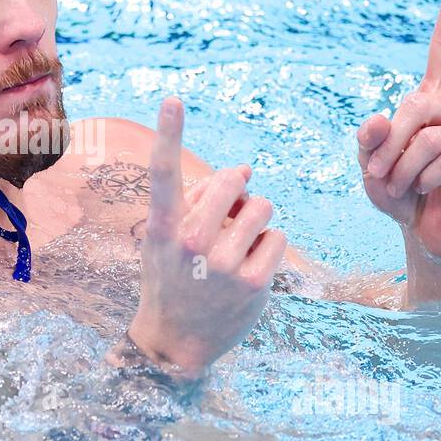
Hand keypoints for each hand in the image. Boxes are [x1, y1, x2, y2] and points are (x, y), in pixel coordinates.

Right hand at [124, 96, 286, 378]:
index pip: (164, 172)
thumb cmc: (172, 278)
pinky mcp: (255, 281)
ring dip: (255, 219)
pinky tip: (249, 267)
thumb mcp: (167, 239)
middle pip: (235, 180)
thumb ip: (196, 202)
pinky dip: (268, 246)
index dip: (169, 133)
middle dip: (239, 189)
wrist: (175, 341)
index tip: (172, 99)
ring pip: (262, 207)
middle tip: (228, 214)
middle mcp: (192, 241)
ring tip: (236, 245)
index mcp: (164, 226)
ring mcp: (225, 262)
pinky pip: (277, 237)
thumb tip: (247, 171)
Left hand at [356, 0, 440, 261]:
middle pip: (421, 105)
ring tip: (400, 186)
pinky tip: (424, 191)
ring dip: (404, 165)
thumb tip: (377, 118)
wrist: (422, 234)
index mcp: (435, 102)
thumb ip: (367, 139)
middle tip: (378, 173)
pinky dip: (425, 177)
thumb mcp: (369, 165)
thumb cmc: (397, 193)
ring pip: (434, 136)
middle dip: (390, 141)